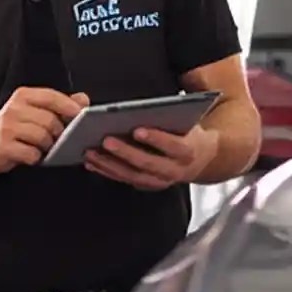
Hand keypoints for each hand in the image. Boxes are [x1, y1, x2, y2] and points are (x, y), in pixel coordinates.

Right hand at [0, 87, 88, 172]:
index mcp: (23, 95)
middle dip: (59, 133)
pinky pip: (31, 153)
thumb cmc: (14, 127)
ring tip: (43, 147)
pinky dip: (36, 158)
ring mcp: (7, 127)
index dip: (69, 106)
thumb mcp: (34, 111)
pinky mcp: (3, 146)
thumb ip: (59, 104)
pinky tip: (31, 156)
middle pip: (50, 120)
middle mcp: (14, 108)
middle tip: (58, 139)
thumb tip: (83, 99)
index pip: (51, 97)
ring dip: (48, 146)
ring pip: (42, 137)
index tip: (81, 116)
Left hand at [85, 124, 218, 190]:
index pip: (173, 146)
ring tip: (91, 151)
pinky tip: (92, 162)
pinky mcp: (147, 185)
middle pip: (148, 163)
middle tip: (106, 140)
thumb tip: (147, 107)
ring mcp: (160, 181)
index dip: (156, 138)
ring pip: (133, 175)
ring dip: (110, 164)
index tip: (138, 129)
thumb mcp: (188, 122)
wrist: (201, 159)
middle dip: (125, 152)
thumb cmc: (188, 133)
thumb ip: (173, 114)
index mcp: (188, 151)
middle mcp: (175, 170)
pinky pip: (125, 180)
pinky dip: (107, 171)